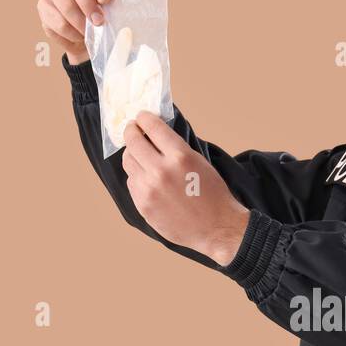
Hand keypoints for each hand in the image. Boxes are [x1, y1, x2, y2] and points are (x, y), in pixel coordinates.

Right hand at [36, 0, 111, 65]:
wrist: (85, 28)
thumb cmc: (104, 11)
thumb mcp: (114, 4)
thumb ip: (116, 3)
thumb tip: (122, 14)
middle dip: (88, 5)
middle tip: (99, 22)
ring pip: (65, 5)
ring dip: (80, 24)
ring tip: (91, 33)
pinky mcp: (43, 5)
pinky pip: (57, 23)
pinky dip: (71, 34)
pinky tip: (79, 36)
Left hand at [121, 111, 251, 265]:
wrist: (217, 228)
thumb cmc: (213, 194)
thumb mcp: (200, 163)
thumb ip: (176, 149)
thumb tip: (154, 134)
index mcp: (180, 157)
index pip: (152, 127)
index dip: (144, 118)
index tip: (141, 117)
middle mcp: (161, 171)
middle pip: (133, 141)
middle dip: (131, 131)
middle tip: (132, 129)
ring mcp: (149, 189)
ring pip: (128, 162)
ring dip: (133, 155)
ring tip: (141, 156)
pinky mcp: (143, 205)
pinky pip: (132, 182)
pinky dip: (137, 177)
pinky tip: (148, 179)